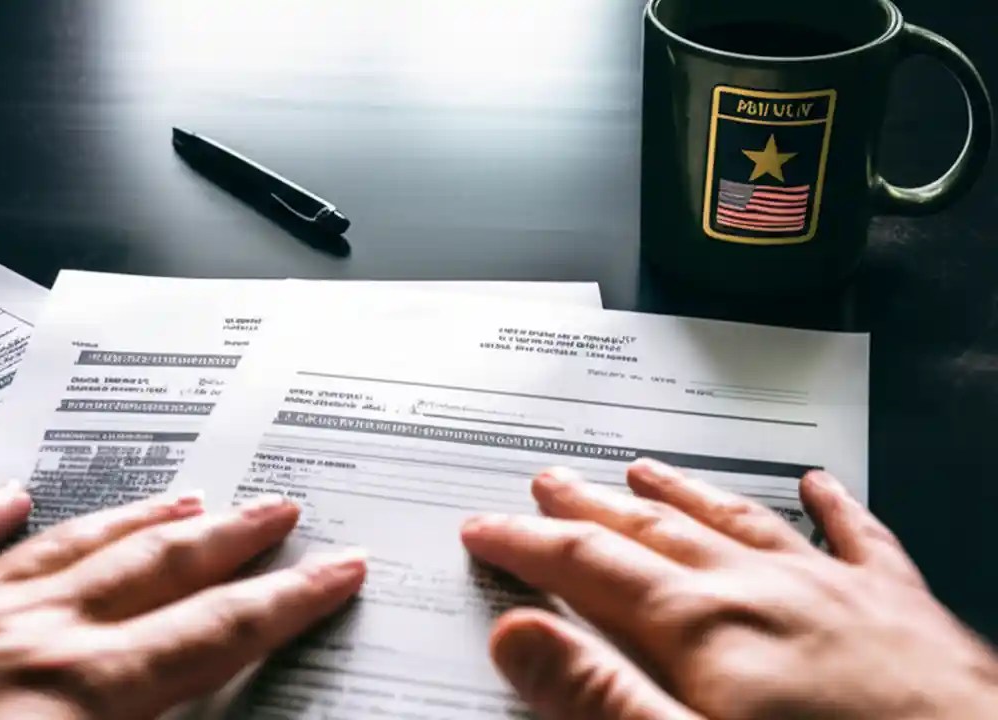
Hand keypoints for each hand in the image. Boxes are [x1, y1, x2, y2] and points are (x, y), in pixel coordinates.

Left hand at [0, 485, 364, 719]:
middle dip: (229, 538)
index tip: (337, 567)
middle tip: (280, 505)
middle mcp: (25, 636)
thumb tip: (199, 719)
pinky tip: (11, 494)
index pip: (212, 635)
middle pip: (155, 570)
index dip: (287, 601)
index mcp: (74, 696)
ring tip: (184, 493)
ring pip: (69, 546)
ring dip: (137, 519)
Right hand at [462, 460, 997, 719]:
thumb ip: (598, 695)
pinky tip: (819, 483)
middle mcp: (764, 589)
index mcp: (704, 627)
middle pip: (654, 532)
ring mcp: (837, 591)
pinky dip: (831, 506)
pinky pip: (858, 537)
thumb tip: (517, 636)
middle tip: (550, 481)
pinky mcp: (903, 610)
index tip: (484, 529)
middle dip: (590, 507)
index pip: (587, 566)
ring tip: (645, 471)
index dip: (525, 545)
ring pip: (740, 520)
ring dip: (684, 495)